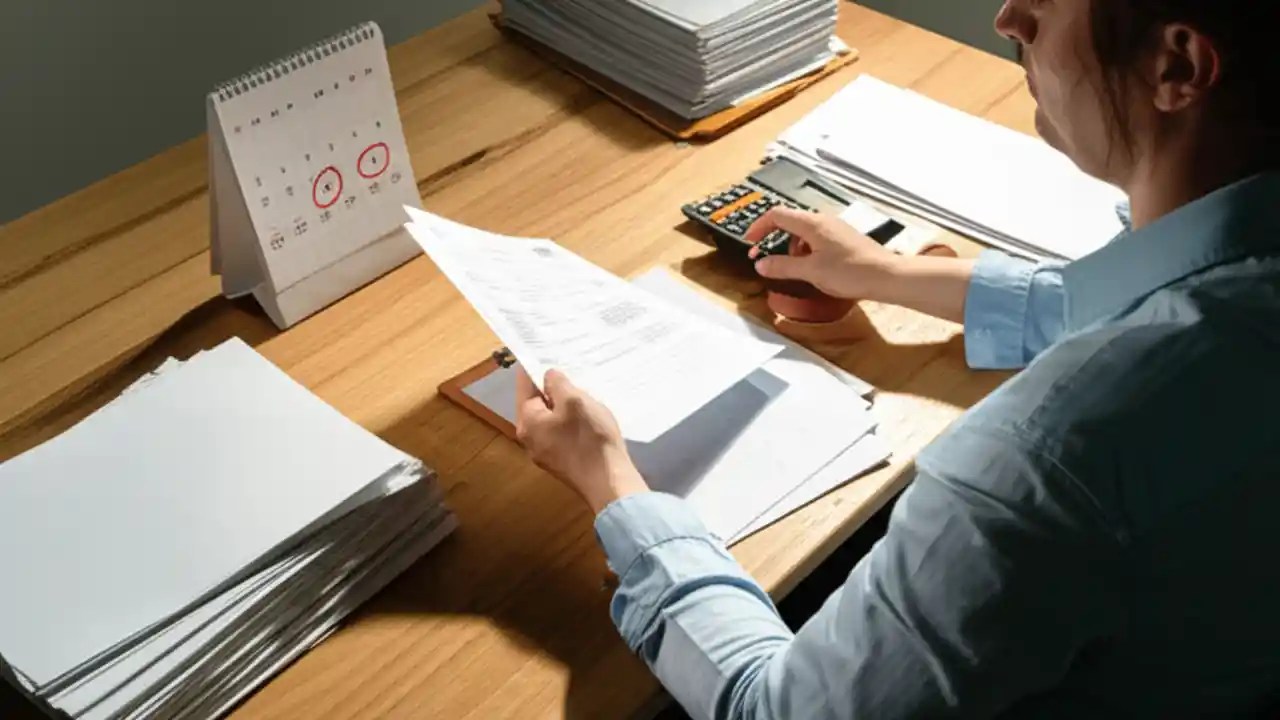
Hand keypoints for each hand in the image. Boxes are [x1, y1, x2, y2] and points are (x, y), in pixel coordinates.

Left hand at [515, 368, 648, 513]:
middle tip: (571, 376)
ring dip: (562, 407)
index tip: (546, 353)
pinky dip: (568, 423)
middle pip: (535, 404)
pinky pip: (558, 434)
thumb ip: (557, 384)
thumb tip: (547, 376)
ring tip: (582, 397)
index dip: (534, 367)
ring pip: (548, 420)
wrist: (608, 482)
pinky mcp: (559, 463)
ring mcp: (543, 454)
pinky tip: (587, 421)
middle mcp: (528, 438)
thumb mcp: (575, 400)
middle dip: (551, 389)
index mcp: (527, 421)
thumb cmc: (589, 437)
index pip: (524, 385)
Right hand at [745, 207, 901, 300]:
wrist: (886, 276)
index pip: (777, 215)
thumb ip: (783, 266)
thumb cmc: (849, 272)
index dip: (759, 227)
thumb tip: (760, 264)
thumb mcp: (811, 271)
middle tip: (764, 259)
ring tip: (792, 268)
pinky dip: (806, 251)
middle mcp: (822, 220)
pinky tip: (812, 268)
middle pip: (789, 221)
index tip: (749, 244)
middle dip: (773, 239)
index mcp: (811, 223)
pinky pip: (816, 239)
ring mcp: (835, 228)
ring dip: (790, 247)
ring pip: (803, 232)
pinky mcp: (844, 238)